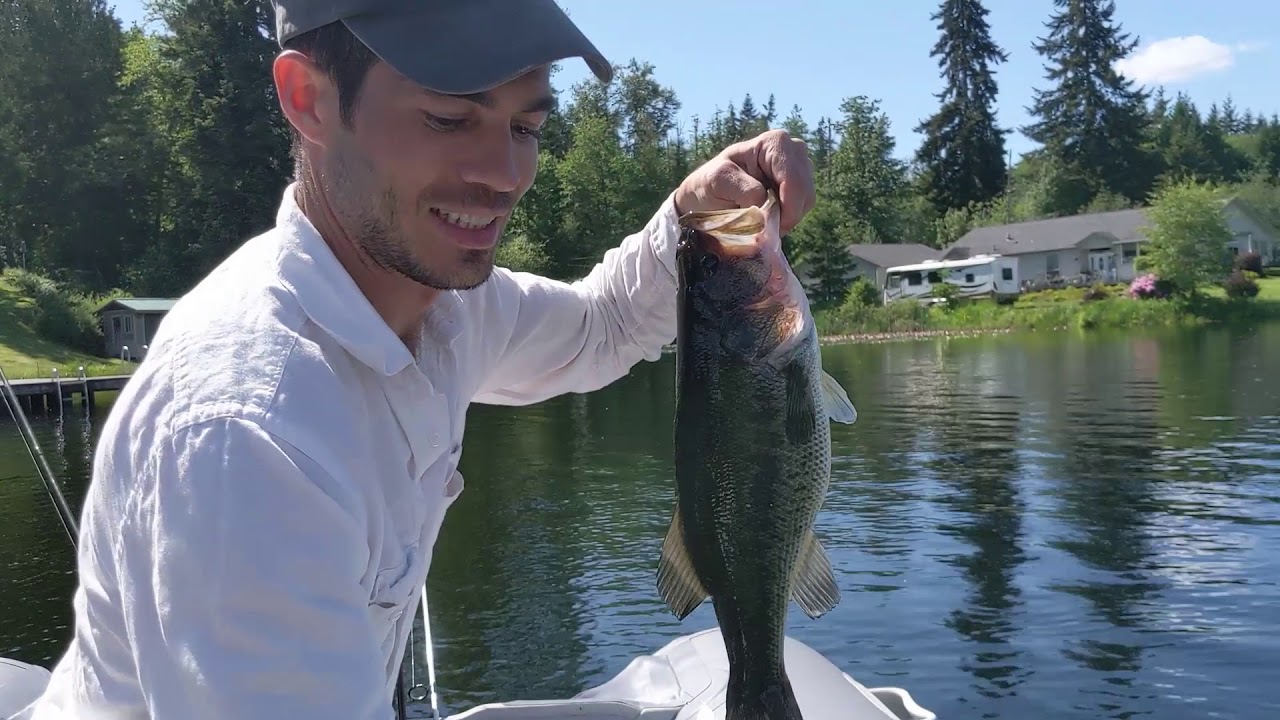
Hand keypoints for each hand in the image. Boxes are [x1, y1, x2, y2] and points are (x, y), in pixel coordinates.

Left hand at [673, 129, 815, 233]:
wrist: (710, 191)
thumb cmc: (712, 182)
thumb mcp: (719, 180)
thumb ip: (743, 188)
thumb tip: (765, 201)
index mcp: (774, 142)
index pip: (793, 179)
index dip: (787, 208)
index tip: (770, 227)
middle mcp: (793, 149)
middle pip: (804, 190)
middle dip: (788, 214)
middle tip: (766, 229)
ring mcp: (800, 165)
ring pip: (807, 200)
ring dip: (788, 216)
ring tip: (764, 221)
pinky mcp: (801, 182)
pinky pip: (803, 206)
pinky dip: (788, 216)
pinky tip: (770, 216)